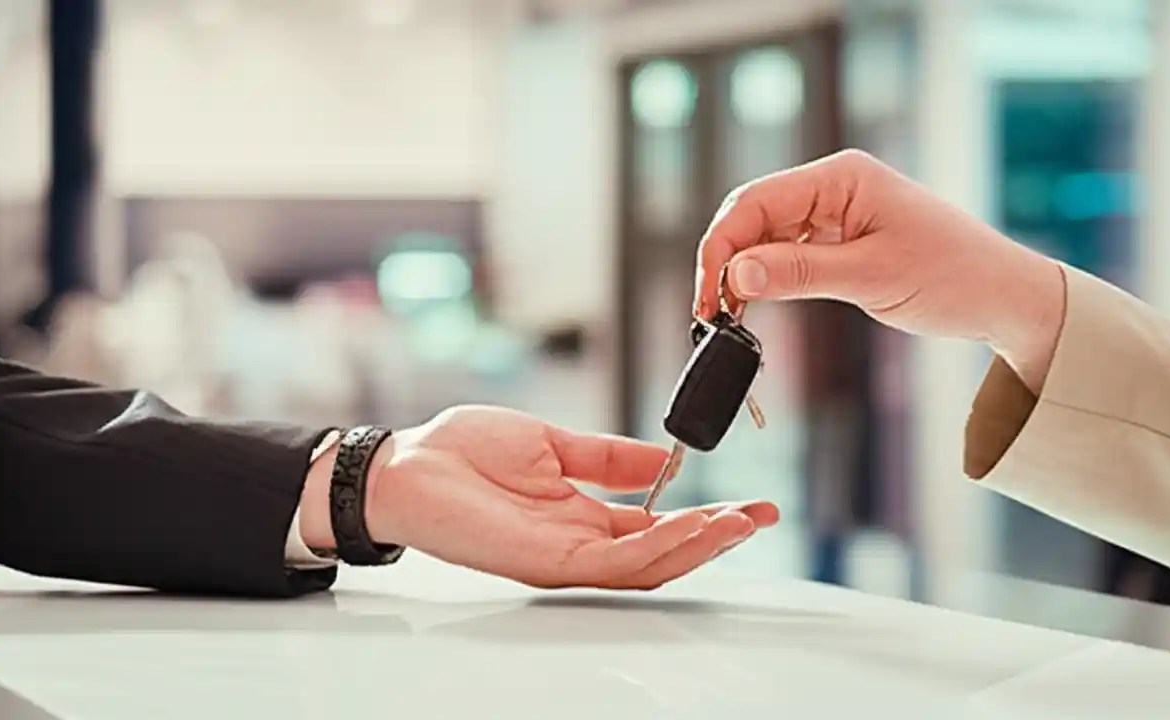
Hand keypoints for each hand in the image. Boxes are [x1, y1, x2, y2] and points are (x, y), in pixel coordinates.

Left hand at [302, 407, 778, 588]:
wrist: (407, 462)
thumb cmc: (461, 451)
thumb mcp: (553, 442)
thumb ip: (607, 457)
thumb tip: (660, 458)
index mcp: (582, 515)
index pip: (656, 527)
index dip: (706, 519)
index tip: (750, 504)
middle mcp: (579, 543)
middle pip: (662, 554)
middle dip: (717, 538)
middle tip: (762, 517)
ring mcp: (564, 557)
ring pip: (647, 566)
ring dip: (698, 546)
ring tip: (740, 523)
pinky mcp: (546, 560)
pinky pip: (614, 562)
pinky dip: (657, 548)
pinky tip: (691, 528)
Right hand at [693, 150, 1065, 390]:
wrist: (1001, 296)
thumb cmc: (952, 275)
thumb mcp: (870, 276)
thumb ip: (798, 272)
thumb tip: (736, 275)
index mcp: (841, 176)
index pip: (756, 201)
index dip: (722, 247)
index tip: (709, 296)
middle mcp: (833, 185)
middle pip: (752, 215)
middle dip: (726, 260)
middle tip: (712, 312)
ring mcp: (836, 210)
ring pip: (765, 235)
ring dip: (743, 271)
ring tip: (728, 315)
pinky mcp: (841, 237)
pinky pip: (787, 251)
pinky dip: (767, 277)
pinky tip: (754, 304)